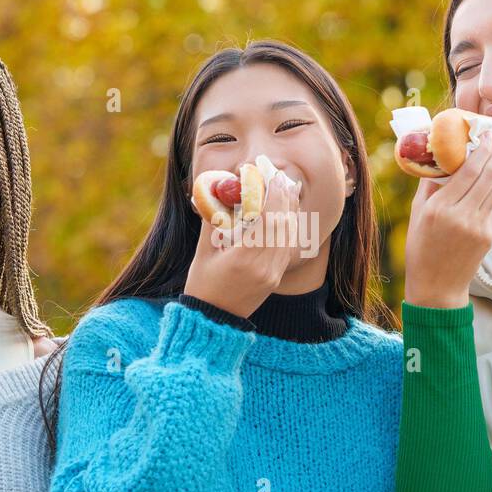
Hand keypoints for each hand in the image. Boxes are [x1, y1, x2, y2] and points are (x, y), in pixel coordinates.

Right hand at [183, 174, 301, 318]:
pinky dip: (288, 225)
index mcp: (244, 259)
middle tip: (277, 174)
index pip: (266, 218)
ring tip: (284, 186)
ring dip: (288, 208)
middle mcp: (264, 267)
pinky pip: (288, 246)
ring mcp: (273, 273)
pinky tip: (284, 212)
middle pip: (282, 223)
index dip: (270, 192)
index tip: (266, 173)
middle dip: (282, 195)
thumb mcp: (203, 250)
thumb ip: (213, 219)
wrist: (213, 319)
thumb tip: (216, 189)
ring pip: (289, 234)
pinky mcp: (276, 277)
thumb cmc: (202, 284)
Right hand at [403, 131, 491, 308]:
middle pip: (489, 176)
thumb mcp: (417, 214)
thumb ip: (430, 185)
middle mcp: (461, 216)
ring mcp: (478, 227)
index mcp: (439, 209)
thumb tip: (441, 158)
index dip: (482, 150)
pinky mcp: (488, 236)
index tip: (487, 134)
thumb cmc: (421, 249)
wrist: (436, 287)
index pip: (468, 171)